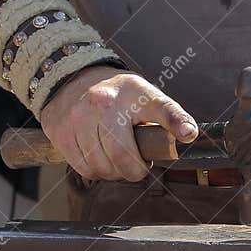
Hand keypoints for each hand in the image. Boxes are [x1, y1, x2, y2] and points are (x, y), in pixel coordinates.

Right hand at [40, 65, 197, 181]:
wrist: (71, 78)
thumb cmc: (116, 93)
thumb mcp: (144, 94)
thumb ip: (168, 114)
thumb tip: (190, 134)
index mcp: (131, 92)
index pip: (161, 109)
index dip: (176, 123)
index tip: (189, 133)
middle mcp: (102, 104)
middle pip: (123, 157)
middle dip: (134, 170)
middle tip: (136, 164)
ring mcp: (77, 119)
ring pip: (101, 167)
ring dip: (113, 172)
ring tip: (116, 159)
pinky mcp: (60, 133)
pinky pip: (83, 168)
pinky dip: (95, 170)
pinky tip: (99, 157)